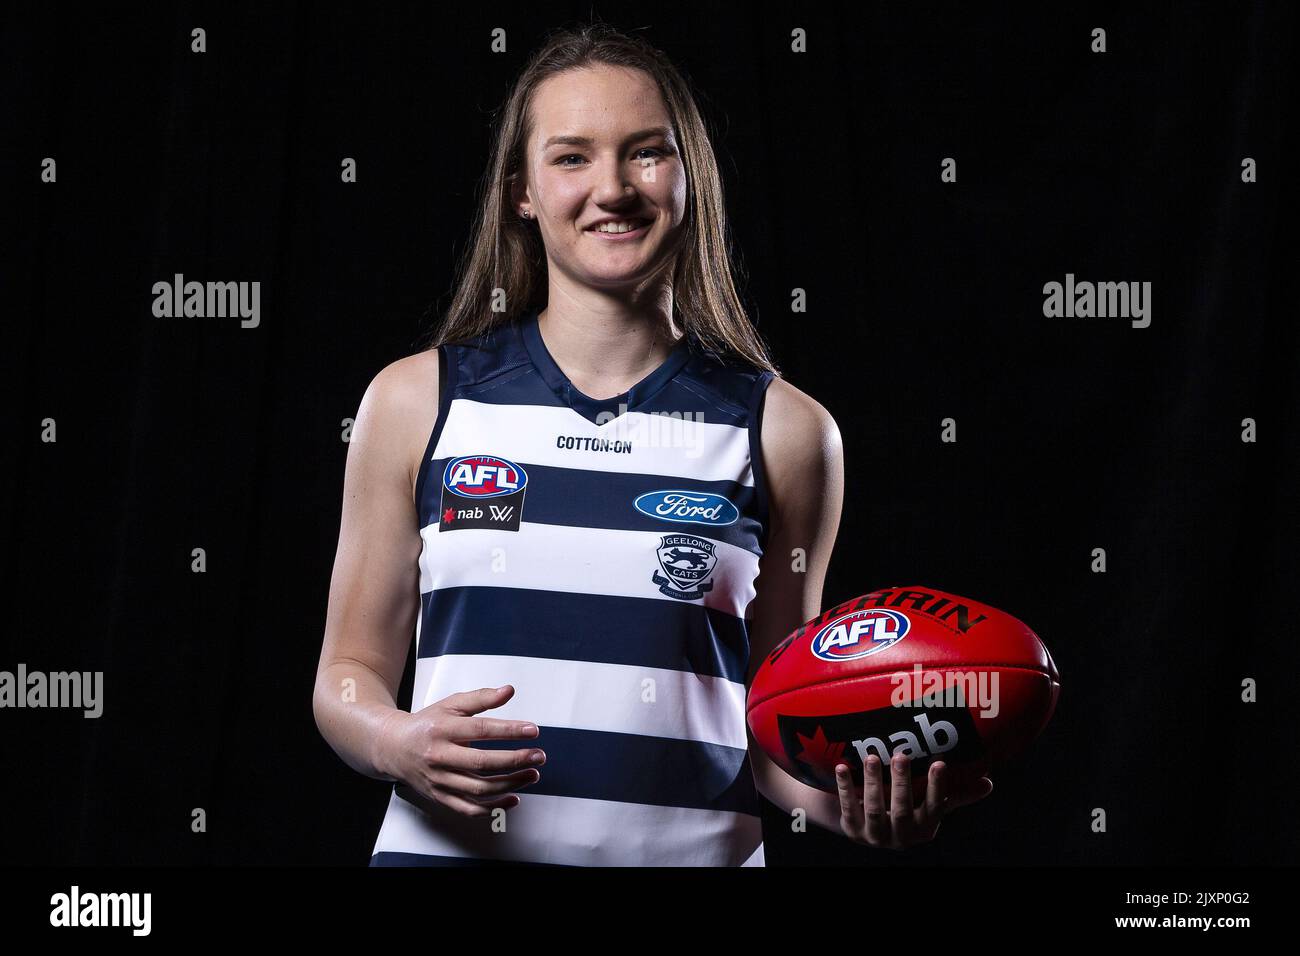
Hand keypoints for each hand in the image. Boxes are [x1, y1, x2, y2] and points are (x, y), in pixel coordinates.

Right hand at [376, 684, 544, 817]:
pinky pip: (469, 808)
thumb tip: (509, 691)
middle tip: (539, 756)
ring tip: (532, 775)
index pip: (480, 730)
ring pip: (478, 789)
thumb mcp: (451, 704)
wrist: (393, 747)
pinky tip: (513, 798)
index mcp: (442, 730)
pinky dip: (493, 807)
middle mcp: (439, 757)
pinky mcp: (440, 797)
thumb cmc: (428, 724)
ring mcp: (439, 780)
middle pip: (481, 763)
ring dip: (510, 784)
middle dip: (515, 760)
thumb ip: (481, 698)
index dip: (509, 730)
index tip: (533, 730)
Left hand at [835, 753, 992, 848]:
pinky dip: (845, 788)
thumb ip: (956, 795)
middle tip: (900, 754)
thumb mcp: (929, 805)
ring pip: (874, 810)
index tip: (939, 762)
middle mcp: (902, 835)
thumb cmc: (905, 808)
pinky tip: (843, 767)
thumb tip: (989, 783)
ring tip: (871, 756)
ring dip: (873, 783)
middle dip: (902, 782)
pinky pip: (847, 808)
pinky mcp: (852, 830)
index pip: (934, 807)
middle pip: (902, 808)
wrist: (865, 824)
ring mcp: (875, 836)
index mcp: (924, 827)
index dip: (937, 787)